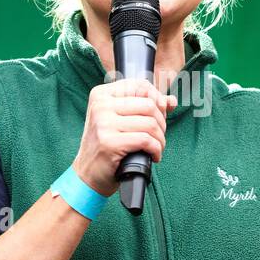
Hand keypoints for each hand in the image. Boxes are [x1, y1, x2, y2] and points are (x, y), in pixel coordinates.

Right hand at [72, 78, 176, 195]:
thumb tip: (171, 100)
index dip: (157, 99)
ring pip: (150, 123)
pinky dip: (156, 149)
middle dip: (161, 123)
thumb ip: (145, 107)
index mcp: (102, 94)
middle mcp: (101, 105)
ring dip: (160, 139)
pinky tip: (153, 156)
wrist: (87, 173)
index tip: (159, 115)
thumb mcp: (121, 120)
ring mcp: (103, 123)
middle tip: (158, 136)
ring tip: (156, 147)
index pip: (140, 85)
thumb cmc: (106, 146)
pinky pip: (146, 140)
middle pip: (149, 105)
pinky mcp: (109, 142)